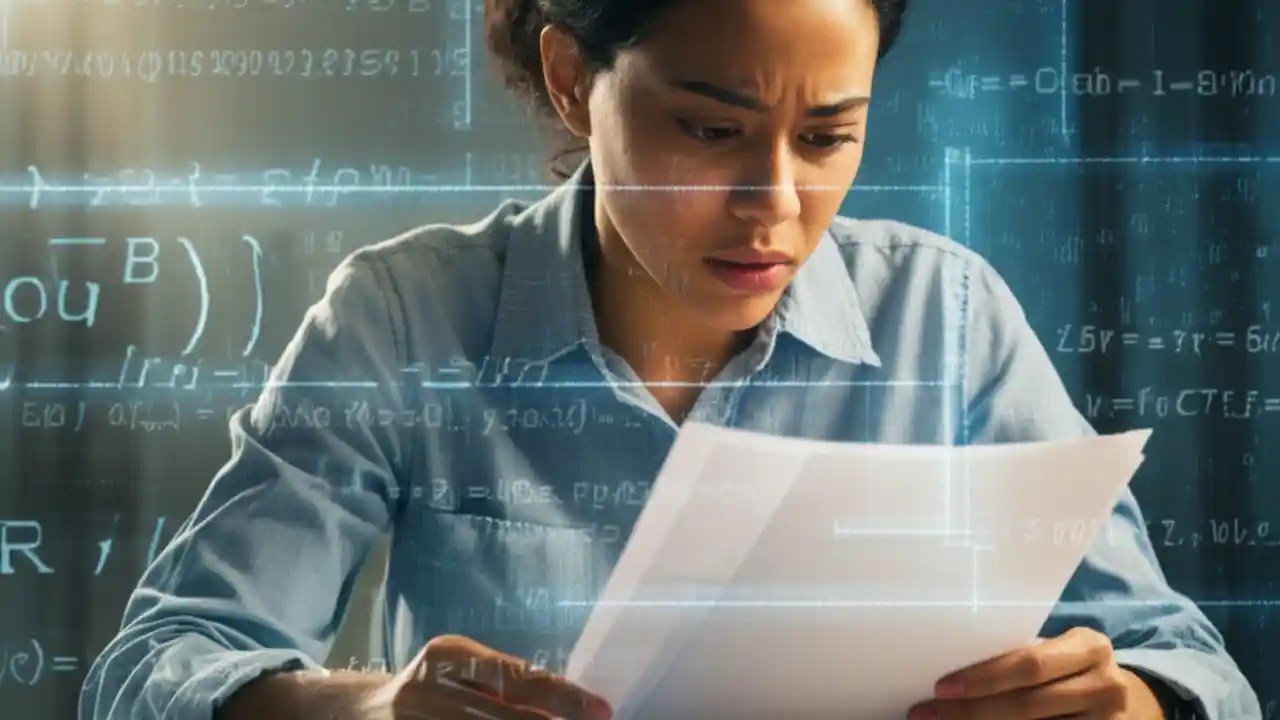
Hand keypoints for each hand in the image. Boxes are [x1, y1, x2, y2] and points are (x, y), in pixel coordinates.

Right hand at [361, 634, 612, 719]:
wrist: (359, 712)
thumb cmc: (429, 687)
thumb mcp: (459, 671)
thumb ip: (502, 682)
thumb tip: (568, 704)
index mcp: (448, 655)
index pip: (516, 676)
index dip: (562, 696)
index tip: (601, 710)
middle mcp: (428, 687)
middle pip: (503, 716)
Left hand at [906, 627, 1165, 718]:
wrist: (1116, 695)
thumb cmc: (1065, 666)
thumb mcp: (1054, 651)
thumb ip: (1018, 657)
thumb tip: (948, 677)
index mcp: (1089, 646)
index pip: (1030, 664)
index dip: (984, 678)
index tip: (941, 687)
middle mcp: (1107, 684)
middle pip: (1028, 705)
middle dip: (970, 712)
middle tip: (925, 713)